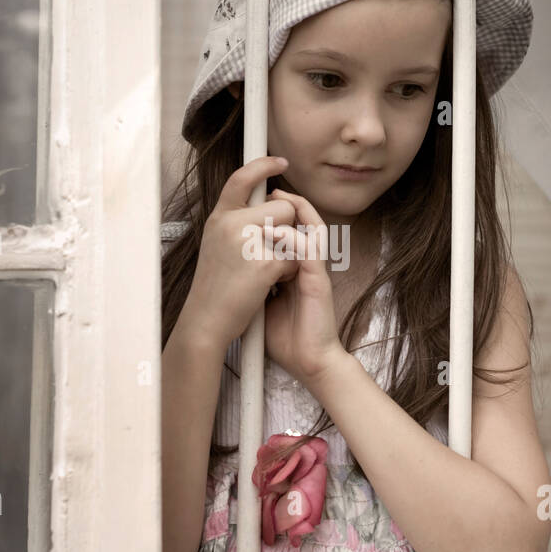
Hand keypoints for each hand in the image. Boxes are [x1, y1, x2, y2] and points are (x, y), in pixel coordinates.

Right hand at [181, 155, 301, 350]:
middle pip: (282, 207)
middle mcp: (231, 223)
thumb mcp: (216, 243)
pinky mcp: (264, 263)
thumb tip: (265, 203)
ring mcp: (248, 242)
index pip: (242, 178)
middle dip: (286, 229)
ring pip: (292, 231)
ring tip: (265, 270)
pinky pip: (295, 257)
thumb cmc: (214, 288)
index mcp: (219, 217)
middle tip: (267, 253)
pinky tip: (268, 285)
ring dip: (289, 250)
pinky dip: (288, 273)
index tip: (280, 162)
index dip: (263, 166)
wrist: (206, 320)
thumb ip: (236, 222)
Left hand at [262, 189, 346, 386]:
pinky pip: (310, 249)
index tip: (258, 194)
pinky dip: (292, 237)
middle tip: (267, 190)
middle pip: (303, 219)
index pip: (290, 227)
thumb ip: (254, 278)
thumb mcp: (262, 298)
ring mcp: (315, 270)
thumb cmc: (286, 336)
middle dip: (285, 201)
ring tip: (277, 197)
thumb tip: (231, 262)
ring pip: (312, 227)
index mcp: (294, 266)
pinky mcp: (319, 281)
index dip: (278, 208)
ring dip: (294, 210)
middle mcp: (306, 264)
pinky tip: (275, 233)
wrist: (308, 361)